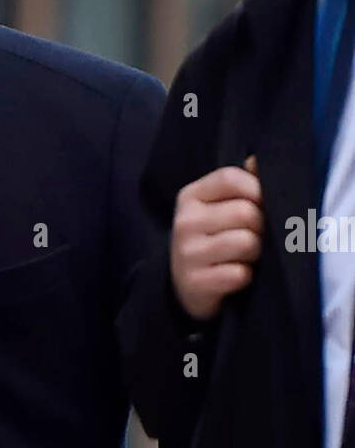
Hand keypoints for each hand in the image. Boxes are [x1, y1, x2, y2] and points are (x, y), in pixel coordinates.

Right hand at [170, 155, 262, 321]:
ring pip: (247, 243)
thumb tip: (258, 160)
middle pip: (246, 213)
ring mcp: (187, 253)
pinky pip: (240, 274)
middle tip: (256, 236)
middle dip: (262, 227)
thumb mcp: (219, 207)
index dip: (256, 189)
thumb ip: (242, 184)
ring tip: (246, 256)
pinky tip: (235, 275)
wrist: (185, 287)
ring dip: (256, 253)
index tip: (261, 204)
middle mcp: (185, 222)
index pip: (231, 178)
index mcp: (190, 197)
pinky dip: (246, 276)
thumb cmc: (212, 239)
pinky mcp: (195, 283)